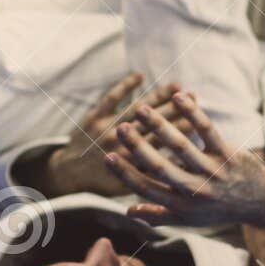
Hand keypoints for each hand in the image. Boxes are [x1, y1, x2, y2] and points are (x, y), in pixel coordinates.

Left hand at [48, 73, 189, 197]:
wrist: (67, 175)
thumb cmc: (102, 184)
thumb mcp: (126, 189)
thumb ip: (150, 180)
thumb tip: (178, 172)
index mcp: (131, 164)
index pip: (161, 145)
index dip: (179, 132)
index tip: (198, 121)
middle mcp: (120, 145)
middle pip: (152, 124)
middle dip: (174, 110)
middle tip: (194, 95)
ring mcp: (106, 128)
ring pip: (135, 109)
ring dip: (157, 96)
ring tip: (176, 85)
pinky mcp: (93, 117)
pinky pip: (111, 98)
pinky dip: (124, 86)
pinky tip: (140, 76)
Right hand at [105, 92, 264, 226]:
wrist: (262, 202)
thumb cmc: (219, 209)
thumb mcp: (190, 219)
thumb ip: (159, 214)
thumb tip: (128, 211)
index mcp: (182, 205)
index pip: (147, 189)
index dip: (126, 175)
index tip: (107, 157)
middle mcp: (196, 191)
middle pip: (161, 167)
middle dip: (138, 147)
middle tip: (120, 128)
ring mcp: (213, 172)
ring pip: (181, 146)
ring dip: (159, 126)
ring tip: (141, 109)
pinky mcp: (229, 154)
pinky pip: (208, 131)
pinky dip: (192, 113)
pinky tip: (178, 97)